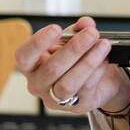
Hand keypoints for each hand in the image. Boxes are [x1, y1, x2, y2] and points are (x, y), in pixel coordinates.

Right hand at [13, 16, 129, 113]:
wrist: (101, 82)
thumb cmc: (78, 61)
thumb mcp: (75, 42)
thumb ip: (78, 31)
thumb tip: (85, 23)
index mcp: (32, 66)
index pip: (24, 56)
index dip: (38, 42)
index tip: (56, 28)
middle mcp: (39, 84)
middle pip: (51, 69)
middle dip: (74, 48)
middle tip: (91, 33)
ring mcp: (56, 99)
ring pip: (68, 83)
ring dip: (88, 62)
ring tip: (103, 46)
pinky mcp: (76, 106)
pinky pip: (86, 89)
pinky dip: (97, 71)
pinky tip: (105, 60)